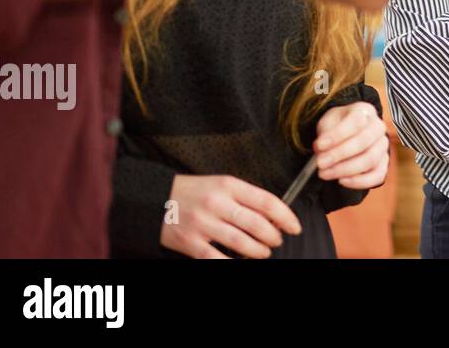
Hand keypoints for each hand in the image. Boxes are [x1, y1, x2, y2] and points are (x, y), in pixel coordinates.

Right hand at [160, 174, 300, 258]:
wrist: (154, 199)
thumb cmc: (193, 192)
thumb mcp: (221, 184)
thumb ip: (245, 197)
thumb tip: (273, 215)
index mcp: (228, 185)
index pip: (267, 201)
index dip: (286, 217)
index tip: (294, 227)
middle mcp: (217, 203)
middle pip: (257, 224)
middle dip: (273, 237)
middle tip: (277, 240)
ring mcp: (203, 224)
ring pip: (242, 243)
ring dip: (259, 251)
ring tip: (263, 252)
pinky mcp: (190, 242)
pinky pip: (218, 258)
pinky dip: (233, 263)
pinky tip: (241, 262)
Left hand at [313, 101, 388, 189]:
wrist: (345, 135)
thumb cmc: (336, 127)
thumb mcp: (327, 123)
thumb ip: (325, 135)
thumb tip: (321, 151)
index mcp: (364, 111)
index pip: (356, 121)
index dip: (337, 134)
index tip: (319, 145)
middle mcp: (378, 127)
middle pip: (364, 142)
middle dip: (339, 155)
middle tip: (320, 163)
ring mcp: (383, 146)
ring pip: (370, 160)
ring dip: (345, 169)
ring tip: (325, 173)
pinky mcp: (384, 163)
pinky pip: (377, 175)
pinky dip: (359, 181)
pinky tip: (342, 181)